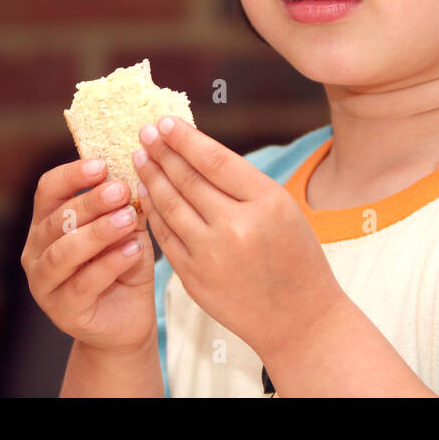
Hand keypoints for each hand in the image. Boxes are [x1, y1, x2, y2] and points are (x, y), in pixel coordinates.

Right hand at [20, 157, 155, 354]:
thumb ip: (125, 205)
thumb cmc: (122, 264)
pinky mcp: (62, 311)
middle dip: (90, 202)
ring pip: (63, 252)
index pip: (48, 190)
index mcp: (47, 222)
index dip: (71, 175)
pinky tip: (133, 249)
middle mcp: (37, 251)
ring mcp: (45, 283)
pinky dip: (110, 263)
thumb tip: (138, 171)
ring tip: (129, 219)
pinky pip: (83, 283)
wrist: (126, 319)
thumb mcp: (126, 228)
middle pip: (57, 219)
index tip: (102, 164)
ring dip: (98, 232)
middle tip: (121, 190)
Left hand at [133, 116, 344, 363]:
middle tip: (143, 132)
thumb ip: (243, 185)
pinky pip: (165, 236)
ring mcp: (211, 255)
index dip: (184, 138)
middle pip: (187, 179)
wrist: (299, 318)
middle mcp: (236, 226)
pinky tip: (145, 194)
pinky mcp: (193, 277)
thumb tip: (196, 152)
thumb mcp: (284, 210)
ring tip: (140, 157)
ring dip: (151, 177)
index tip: (165, 122)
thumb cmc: (296, 257)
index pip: (214, 159)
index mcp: (266, 202)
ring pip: (170, 206)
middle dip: (162, 152)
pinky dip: (152, 212)